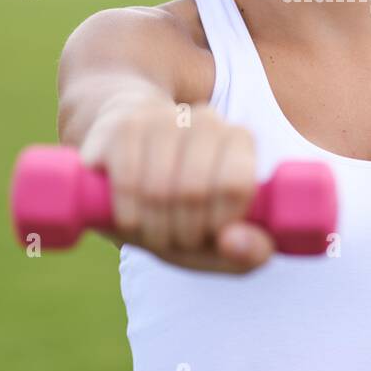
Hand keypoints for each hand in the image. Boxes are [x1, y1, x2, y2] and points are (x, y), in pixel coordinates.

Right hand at [79, 99, 273, 272]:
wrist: (126, 165)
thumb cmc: (181, 208)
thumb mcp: (220, 240)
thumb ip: (248, 252)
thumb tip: (233, 242)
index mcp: (240, 139)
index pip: (235, 184)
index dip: (217, 223)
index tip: (208, 233)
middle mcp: (204, 120)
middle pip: (194, 190)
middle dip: (182, 232)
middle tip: (177, 239)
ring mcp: (161, 118)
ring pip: (158, 188)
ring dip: (153, 229)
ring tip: (155, 231)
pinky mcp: (121, 128)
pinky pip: (127, 182)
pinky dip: (129, 216)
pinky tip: (131, 220)